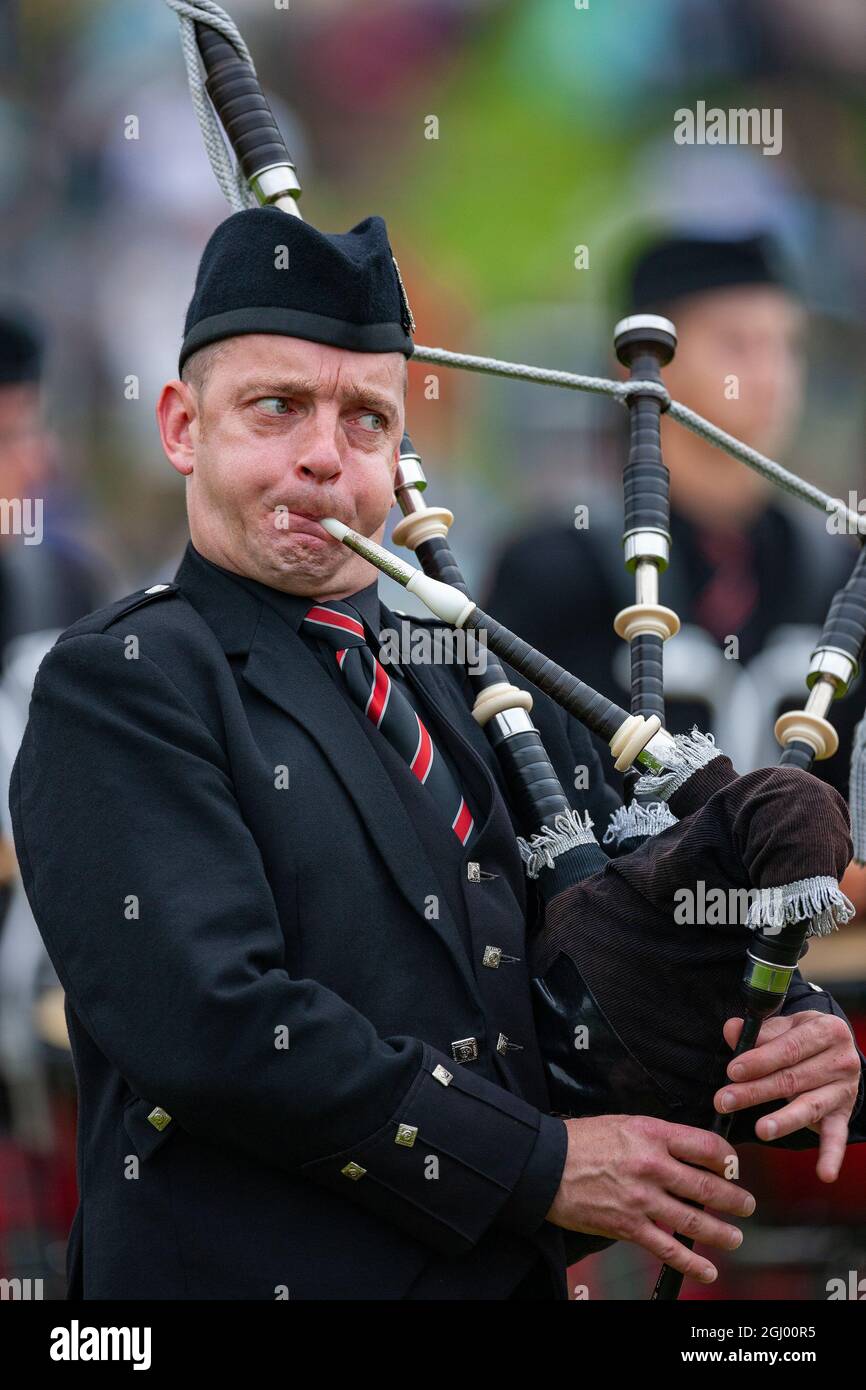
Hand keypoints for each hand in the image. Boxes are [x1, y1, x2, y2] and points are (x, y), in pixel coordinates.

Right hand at [546, 1114, 754, 1285]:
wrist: (545, 1164)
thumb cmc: (582, 1141)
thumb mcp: (625, 1124)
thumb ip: (659, 1138)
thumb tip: (690, 1154)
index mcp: (652, 1134)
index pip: (705, 1146)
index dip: (727, 1160)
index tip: (732, 1167)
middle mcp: (652, 1165)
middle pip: (708, 1186)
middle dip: (735, 1199)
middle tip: (746, 1204)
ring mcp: (642, 1199)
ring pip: (695, 1220)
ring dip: (722, 1232)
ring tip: (735, 1236)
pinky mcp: (628, 1226)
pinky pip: (668, 1248)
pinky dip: (692, 1262)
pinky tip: (707, 1268)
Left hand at [717, 1012, 861, 1180]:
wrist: (835, 1050)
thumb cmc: (801, 1037)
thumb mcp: (783, 1026)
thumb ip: (758, 1031)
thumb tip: (731, 1030)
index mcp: (826, 1029)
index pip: (789, 1048)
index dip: (760, 1060)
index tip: (732, 1071)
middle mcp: (841, 1059)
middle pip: (793, 1079)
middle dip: (755, 1091)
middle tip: (725, 1101)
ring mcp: (844, 1089)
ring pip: (809, 1106)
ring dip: (783, 1120)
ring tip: (761, 1130)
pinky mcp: (843, 1114)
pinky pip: (836, 1136)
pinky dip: (831, 1155)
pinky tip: (824, 1174)